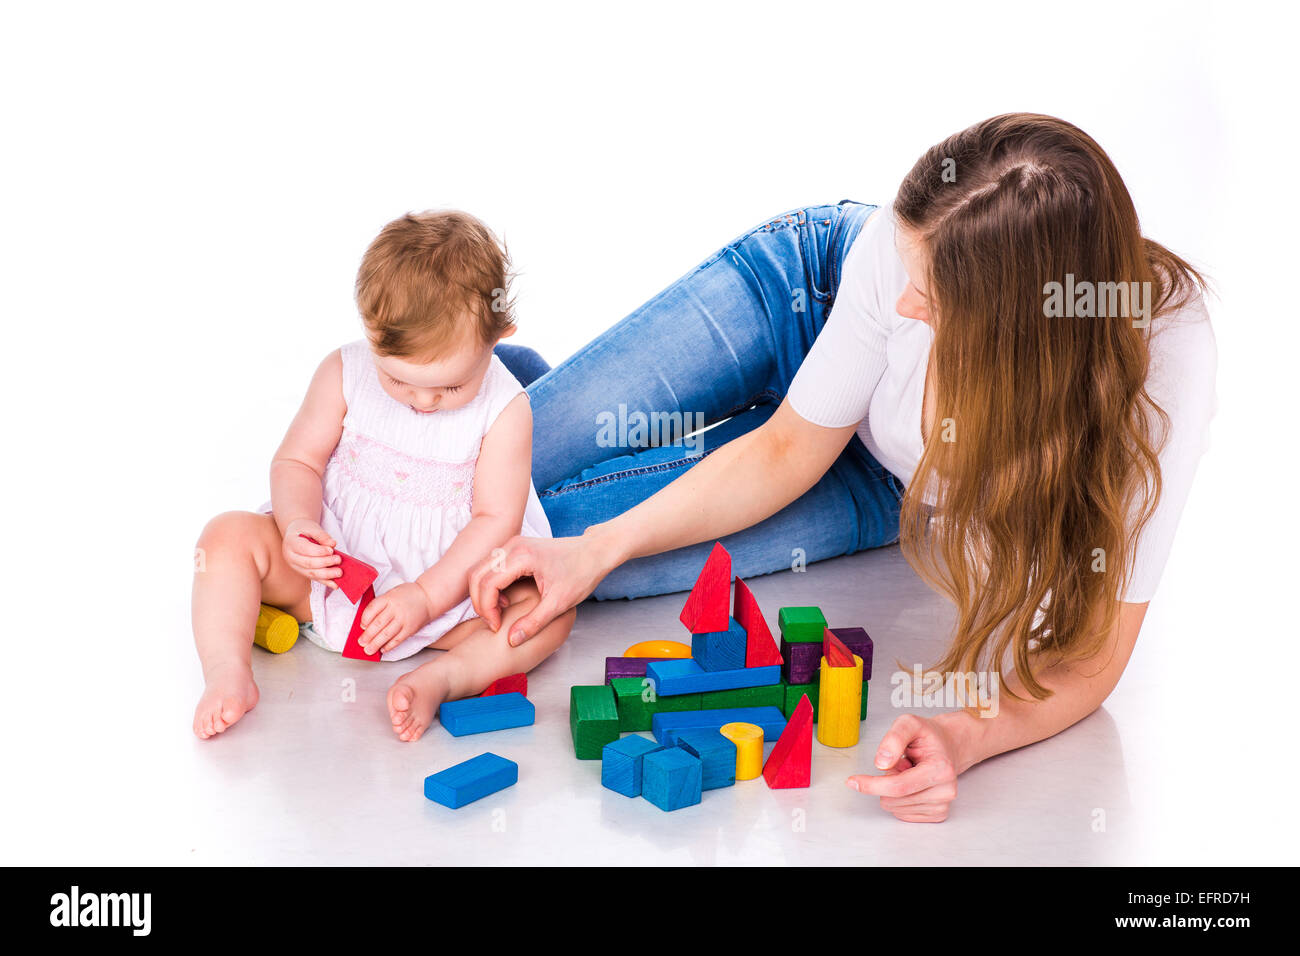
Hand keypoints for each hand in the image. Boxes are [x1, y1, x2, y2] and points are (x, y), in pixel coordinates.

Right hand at [282, 519, 341, 586]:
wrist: (295, 534)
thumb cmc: (304, 530)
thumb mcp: (312, 528)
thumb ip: (322, 536)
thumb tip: (332, 544)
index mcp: (291, 543)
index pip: (305, 549)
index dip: (319, 551)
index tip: (331, 550)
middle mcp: (291, 557)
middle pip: (308, 563)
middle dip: (325, 563)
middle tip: (338, 560)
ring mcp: (296, 567)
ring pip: (311, 574)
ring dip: (326, 575)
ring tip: (339, 572)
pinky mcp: (303, 573)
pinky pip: (315, 579)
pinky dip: (326, 582)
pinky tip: (335, 584)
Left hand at [358, 582, 433, 655]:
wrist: (428, 597)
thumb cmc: (407, 595)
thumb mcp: (391, 593)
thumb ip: (380, 605)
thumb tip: (366, 623)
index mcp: (389, 598)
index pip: (372, 609)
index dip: (365, 619)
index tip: (361, 626)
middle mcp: (396, 609)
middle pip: (378, 624)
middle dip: (368, 635)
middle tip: (361, 643)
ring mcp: (403, 620)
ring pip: (387, 634)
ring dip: (376, 644)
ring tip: (368, 650)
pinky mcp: (410, 629)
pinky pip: (397, 639)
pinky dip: (389, 646)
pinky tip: (382, 649)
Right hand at [468, 533, 613, 645]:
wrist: (594, 551)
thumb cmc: (581, 573)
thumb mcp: (559, 603)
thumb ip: (534, 622)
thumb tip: (512, 640)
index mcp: (522, 557)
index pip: (487, 584)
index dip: (486, 609)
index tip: (497, 626)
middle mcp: (512, 546)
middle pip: (476, 575)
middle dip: (480, 602)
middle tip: (493, 622)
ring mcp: (512, 544)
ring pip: (480, 570)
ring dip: (483, 594)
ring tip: (500, 612)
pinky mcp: (514, 547)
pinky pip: (490, 566)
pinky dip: (490, 585)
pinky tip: (506, 599)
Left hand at [846, 714, 963, 822]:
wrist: (947, 746)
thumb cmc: (928, 736)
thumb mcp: (908, 723)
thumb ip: (893, 739)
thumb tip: (882, 763)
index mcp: (941, 768)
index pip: (898, 786)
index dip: (872, 785)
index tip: (853, 782)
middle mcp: (945, 790)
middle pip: (893, 799)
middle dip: (886, 780)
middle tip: (901, 763)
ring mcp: (942, 805)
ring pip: (895, 808)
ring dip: (893, 789)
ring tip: (909, 771)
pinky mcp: (937, 814)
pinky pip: (902, 813)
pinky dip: (900, 798)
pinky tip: (912, 783)